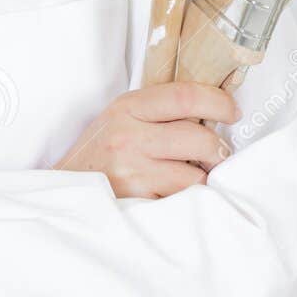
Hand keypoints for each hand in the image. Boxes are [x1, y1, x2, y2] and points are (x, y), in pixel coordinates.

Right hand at [55, 80, 238, 198]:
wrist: (64, 192)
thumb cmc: (99, 155)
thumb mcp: (120, 119)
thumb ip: (157, 111)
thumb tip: (211, 114)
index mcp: (128, 107)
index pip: (185, 96)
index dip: (218, 102)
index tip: (231, 111)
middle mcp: (129, 135)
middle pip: (198, 137)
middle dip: (218, 149)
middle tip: (218, 154)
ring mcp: (132, 170)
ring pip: (195, 175)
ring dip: (202, 178)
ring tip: (193, 177)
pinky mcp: (137, 200)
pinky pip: (182, 201)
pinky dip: (187, 200)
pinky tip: (176, 196)